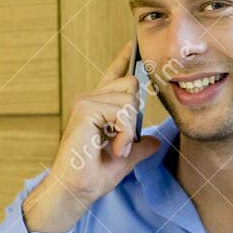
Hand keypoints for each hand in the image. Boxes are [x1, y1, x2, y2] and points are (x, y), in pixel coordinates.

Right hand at [24, 39, 160, 232]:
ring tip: (116, 148)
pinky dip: (125, 133)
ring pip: (128, 100)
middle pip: (130, 86)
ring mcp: (85, 102)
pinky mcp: (85, 109)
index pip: (113, 75)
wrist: (75, 190)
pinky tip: (115, 148)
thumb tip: (156, 142)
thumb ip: (140, 145)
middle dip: (134, 116)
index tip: (134, 42)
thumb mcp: (125, 158)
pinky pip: (122, 112)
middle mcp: (89, 99)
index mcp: (98, 107)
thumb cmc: (93, 177)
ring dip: (129, 129)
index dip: (124, 58)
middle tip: (121, 143)